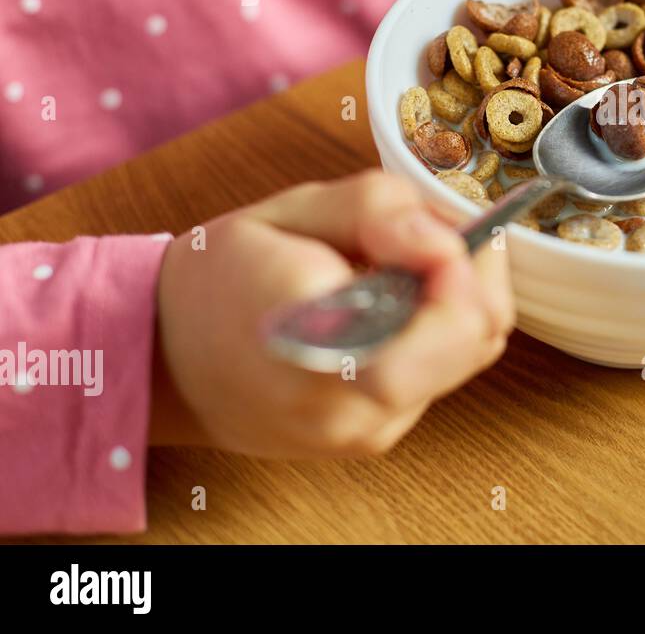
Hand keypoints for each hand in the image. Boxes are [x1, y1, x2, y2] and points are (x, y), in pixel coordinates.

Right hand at [151, 169, 513, 455]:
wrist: (164, 358)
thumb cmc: (224, 275)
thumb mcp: (295, 209)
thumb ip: (380, 210)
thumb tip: (449, 241)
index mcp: (320, 336)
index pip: (450, 321)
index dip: (464, 268)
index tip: (436, 232)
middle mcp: (348, 403)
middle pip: (475, 341)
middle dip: (472, 278)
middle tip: (426, 242)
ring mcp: (362, 432)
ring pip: (467, 358)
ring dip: (454, 305)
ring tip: (395, 274)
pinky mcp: (370, 439)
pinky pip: (437, 377)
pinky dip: (432, 335)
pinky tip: (385, 310)